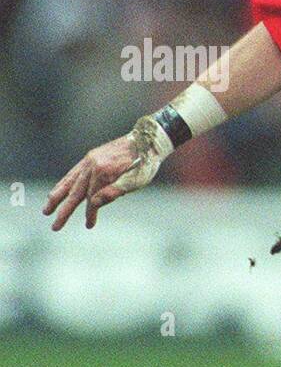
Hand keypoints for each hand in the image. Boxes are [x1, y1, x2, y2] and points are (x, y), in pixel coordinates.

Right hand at [43, 126, 162, 230]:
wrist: (148, 140)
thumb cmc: (146, 163)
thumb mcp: (136, 180)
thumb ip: (114, 192)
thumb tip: (93, 203)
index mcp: (104, 171)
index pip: (92, 198)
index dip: (90, 213)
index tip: (89, 224)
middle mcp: (92, 164)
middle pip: (76, 192)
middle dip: (64, 210)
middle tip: (55, 226)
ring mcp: (90, 159)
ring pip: (69, 181)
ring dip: (57, 197)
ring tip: (46, 209)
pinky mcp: (91, 157)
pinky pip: (74, 172)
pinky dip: (64, 183)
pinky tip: (58, 190)